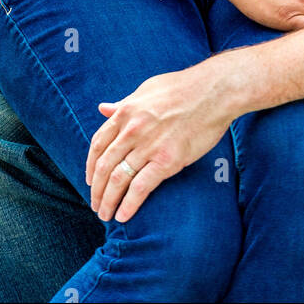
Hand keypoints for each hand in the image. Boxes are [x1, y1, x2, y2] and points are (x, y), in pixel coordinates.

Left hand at [86, 60, 232, 222]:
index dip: (90, 166)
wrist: (214, 92)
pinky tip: (124, 216)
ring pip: (118, 180)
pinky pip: (140, 188)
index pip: (98, 144)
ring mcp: (148, 146)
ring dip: (108, 201)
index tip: (90, 181)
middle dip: (97, 191)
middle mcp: (132, 130)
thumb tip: (103, 109)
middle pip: (104, 166)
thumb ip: (123, 103)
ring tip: (106, 215)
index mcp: (126, 112)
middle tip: (95, 205)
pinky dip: (129, 205)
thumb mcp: (147, 89)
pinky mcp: (167, 161)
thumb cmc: (183, 87)